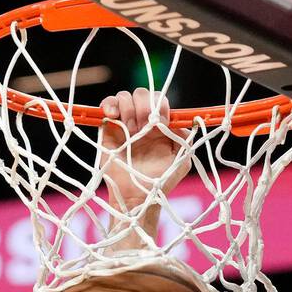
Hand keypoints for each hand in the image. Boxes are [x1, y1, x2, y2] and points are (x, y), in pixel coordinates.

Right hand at [99, 88, 191, 210]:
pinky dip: (110, 104)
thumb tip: (177, 119)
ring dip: (128, 109)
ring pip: (125, 97)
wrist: (137, 197)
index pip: (159, 100)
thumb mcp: (181, 159)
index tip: (159, 123)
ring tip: (130, 130)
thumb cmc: (160, 180)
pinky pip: (107, 105)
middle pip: (142, 94)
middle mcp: (142, 121)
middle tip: (142, 128)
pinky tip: (113, 115)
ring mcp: (125, 123)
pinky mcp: (108, 128)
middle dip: (144, 107)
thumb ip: (183, 136)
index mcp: (160, 126)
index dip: (159, 106)